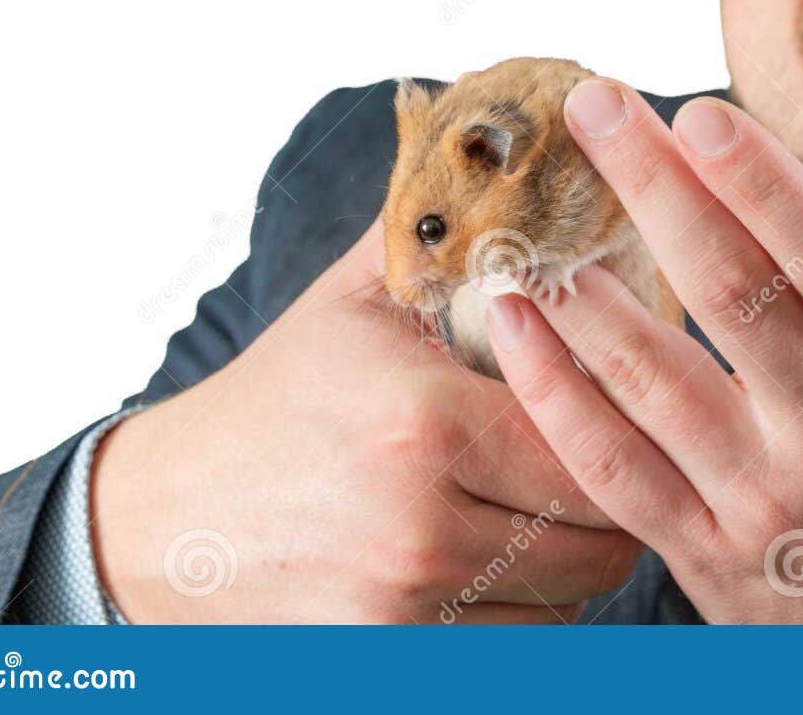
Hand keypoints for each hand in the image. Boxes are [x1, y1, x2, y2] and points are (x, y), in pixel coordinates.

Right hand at [90, 215, 640, 622]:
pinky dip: (537, 610)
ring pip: (573, 599)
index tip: (635, 399)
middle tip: (618, 454)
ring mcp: (405, 610)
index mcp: (424, 423)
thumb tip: (534, 140)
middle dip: (621, 493)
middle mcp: (421, 527)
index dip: (627, 419)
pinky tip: (516, 559)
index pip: (592, 436)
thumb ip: (446, 229)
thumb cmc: (278, 397)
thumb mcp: (355, 299)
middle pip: (601, 532)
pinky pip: (523, 646)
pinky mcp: (391, 662)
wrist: (166, 521)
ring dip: (583, 557)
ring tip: (563, 504)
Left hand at [489, 79, 802, 623]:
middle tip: (594, 102)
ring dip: (585, 289)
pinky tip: (512, 322)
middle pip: (734, 296)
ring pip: (656, 381)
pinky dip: (555, 393)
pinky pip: (614, 467)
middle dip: (657, 188)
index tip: (698, 109)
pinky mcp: (708, 553)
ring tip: (534, 207)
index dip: (763, 184)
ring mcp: (770, 502)